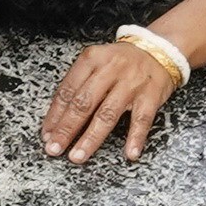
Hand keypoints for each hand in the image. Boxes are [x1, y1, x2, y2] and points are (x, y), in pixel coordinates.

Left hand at [39, 36, 178, 163]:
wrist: (158, 50)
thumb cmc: (121, 61)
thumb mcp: (96, 63)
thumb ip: (78, 85)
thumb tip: (56, 120)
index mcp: (92, 59)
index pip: (67, 91)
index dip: (54, 115)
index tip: (46, 135)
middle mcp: (110, 70)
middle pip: (83, 104)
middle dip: (66, 129)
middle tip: (55, 148)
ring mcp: (131, 84)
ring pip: (107, 114)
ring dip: (91, 138)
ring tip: (78, 156)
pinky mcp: (151, 95)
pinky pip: (142, 119)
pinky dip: (135, 138)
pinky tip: (129, 153)